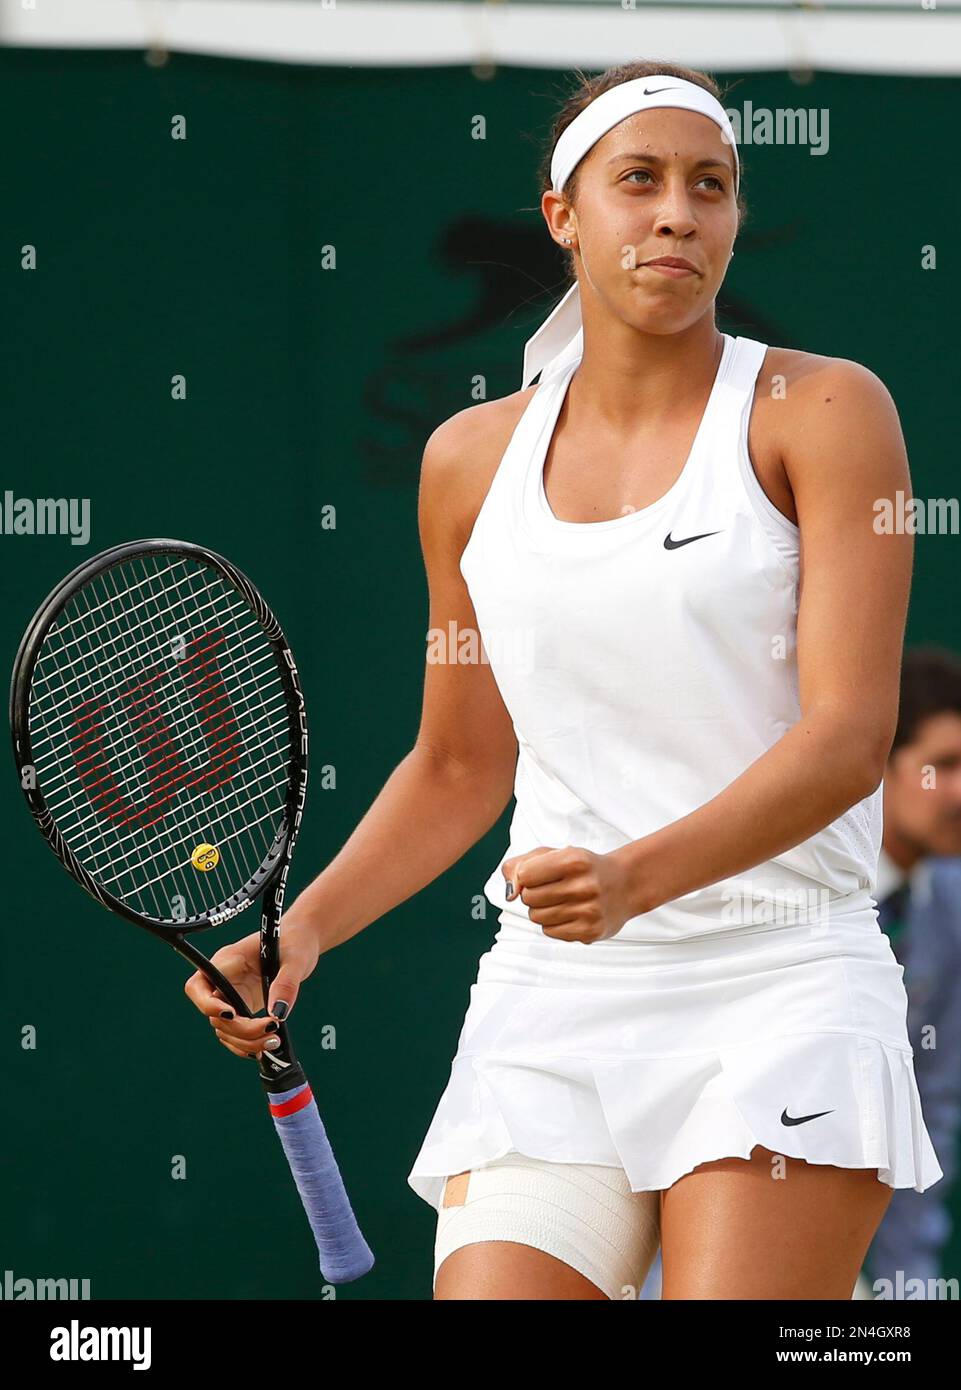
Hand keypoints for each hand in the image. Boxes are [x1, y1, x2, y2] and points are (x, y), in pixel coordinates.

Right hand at [183, 916, 320, 1059]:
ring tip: (274, 1041)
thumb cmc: (295, 939)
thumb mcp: (295, 959)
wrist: (302, 939)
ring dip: (246, 1042)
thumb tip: (277, 1014)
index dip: (208, 1005)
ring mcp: (232, 994)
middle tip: (271, 1031)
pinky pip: (235, 1032)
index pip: (198, 986)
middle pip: (215, 1015)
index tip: (233, 1015)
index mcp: (228, 961)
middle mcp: (224, 979)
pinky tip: (264, 1047)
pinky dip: (247, 1044)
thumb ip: (285, 984)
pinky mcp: (243, 1005)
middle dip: (241, 1030)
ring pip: (225, 1029)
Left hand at [502, 845, 635, 943]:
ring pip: (536, 917)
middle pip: (529, 898)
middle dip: (533, 893)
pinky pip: (550, 932)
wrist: (624, 885)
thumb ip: (520, 865)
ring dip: (541, 910)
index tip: (539, 874)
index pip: (525, 875)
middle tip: (552, 888)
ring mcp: (589, 910)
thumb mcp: (553, 854)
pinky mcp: (591, 931)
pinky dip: (553, 924)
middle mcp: (584, 886)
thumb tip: (509, 894)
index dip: (526, 876)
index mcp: (574, 860)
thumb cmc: (582, 868)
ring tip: (561, 901)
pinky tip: (569, 913)